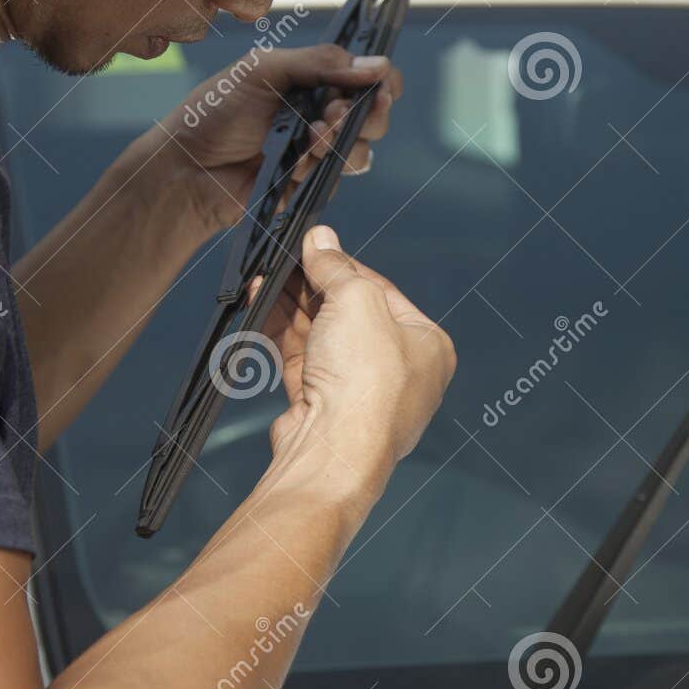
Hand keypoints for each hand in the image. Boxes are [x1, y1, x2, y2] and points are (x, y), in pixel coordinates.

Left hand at [158, 45, 404, 232]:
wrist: (187, 170)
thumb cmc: (214, 113)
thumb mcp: (263, 70)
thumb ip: (319, 62)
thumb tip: (377, 63)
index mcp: (309, 80)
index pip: (363, 76)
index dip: (381, 80)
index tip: (384, 84)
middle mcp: (317, 113)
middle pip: (372, 114)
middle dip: (366, 112)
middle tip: (339, 112)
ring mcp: (315, 151)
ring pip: (360, 150)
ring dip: (340, 141)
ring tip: (311, 137)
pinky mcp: (308, 184)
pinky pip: (335, 178)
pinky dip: (318, 167)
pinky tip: (294, 164)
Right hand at [257, 226, 455, 503]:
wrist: (333, 451)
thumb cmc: (366, 381)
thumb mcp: (357, 300)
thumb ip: (336, 267)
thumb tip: (321, 238)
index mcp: (426, 344)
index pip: (381, 290)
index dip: (345, 265)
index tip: (315, 246)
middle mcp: (398, 369)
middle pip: (349, 312)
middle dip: (313, 285)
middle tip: (284, 259)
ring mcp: (359, 390)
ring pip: (322, 335)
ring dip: (292, 305)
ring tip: (265, 277)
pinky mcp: (322, 404)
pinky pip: (302, 357)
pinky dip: (281, 331)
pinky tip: (262, 304)